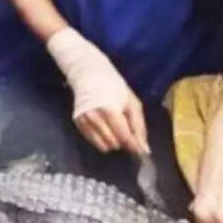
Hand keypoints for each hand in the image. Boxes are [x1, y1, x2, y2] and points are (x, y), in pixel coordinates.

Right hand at [45, 27, 149, 154]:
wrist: (88, 73)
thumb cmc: (114, 86)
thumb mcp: (132, 102)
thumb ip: (139, 126)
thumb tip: (144, 149)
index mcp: (110, 110)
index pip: (124, 137)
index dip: (134, 145)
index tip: (140, 148)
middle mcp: (95, 118)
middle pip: (114, 143)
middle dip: (123, 141)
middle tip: (126, 129)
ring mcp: (84, 121)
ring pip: (104, 146)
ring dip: (113, 141)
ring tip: (115, 127)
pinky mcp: (78, 123)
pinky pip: (93, 142)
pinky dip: (102, 139)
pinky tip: (105, 127)